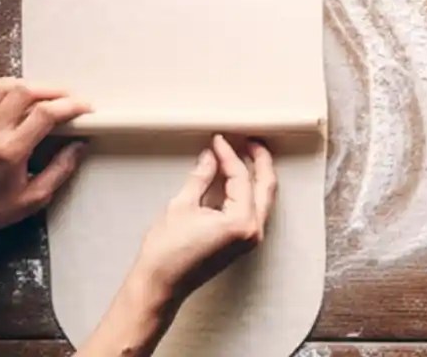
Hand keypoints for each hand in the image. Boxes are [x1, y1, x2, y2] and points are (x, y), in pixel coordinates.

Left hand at [0, 77, 90, 242]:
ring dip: (28, 85)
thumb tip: (80, 145)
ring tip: (44, 95)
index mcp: (8, 152)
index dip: (71, 105)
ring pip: (1, 84)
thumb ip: (61, 169)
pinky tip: (12, 94)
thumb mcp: (34, 198)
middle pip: (24, 91)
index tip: (86, 108)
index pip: (44, 114)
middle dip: (54, 90)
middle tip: (69, 99)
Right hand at [127, 135, 276, 304]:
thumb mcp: (182, 205)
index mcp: (240, 222)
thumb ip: (202, 177)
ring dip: (256, 174)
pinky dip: (249, 190)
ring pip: (263, 197)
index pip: (241, 178)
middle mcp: (252, 231)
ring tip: (245, 154)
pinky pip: (254, 209)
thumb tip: (210, 158)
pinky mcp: (242, 242)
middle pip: (266, 186)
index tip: (219, 140)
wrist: (159, 285)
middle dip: (259, 160)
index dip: (229, 155)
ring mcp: (249, 239)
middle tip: (249, 140)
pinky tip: (237, 178)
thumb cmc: (166, 253)